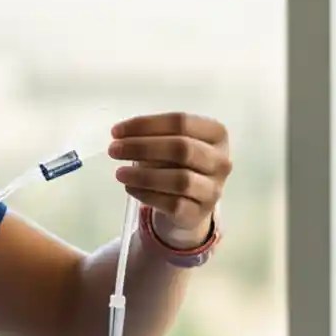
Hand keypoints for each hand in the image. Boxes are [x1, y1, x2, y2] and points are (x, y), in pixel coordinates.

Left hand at [107, 113, 232, 246]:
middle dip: (143, 147)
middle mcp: (221, 161)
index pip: (182, 122)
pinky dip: (147, 194)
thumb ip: (152, 136)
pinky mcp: (200, 213)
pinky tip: (130, 188)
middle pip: (182, 148)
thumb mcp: (171, 143)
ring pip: (180, 179)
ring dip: (144, 175)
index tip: (116, 131)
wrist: (192, 202)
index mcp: (216, 134)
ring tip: (119, 172)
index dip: (146, 124)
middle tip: (114, 150)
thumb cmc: (178, 164)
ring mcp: (213, 189)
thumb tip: (121, 137)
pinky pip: (173, 203)